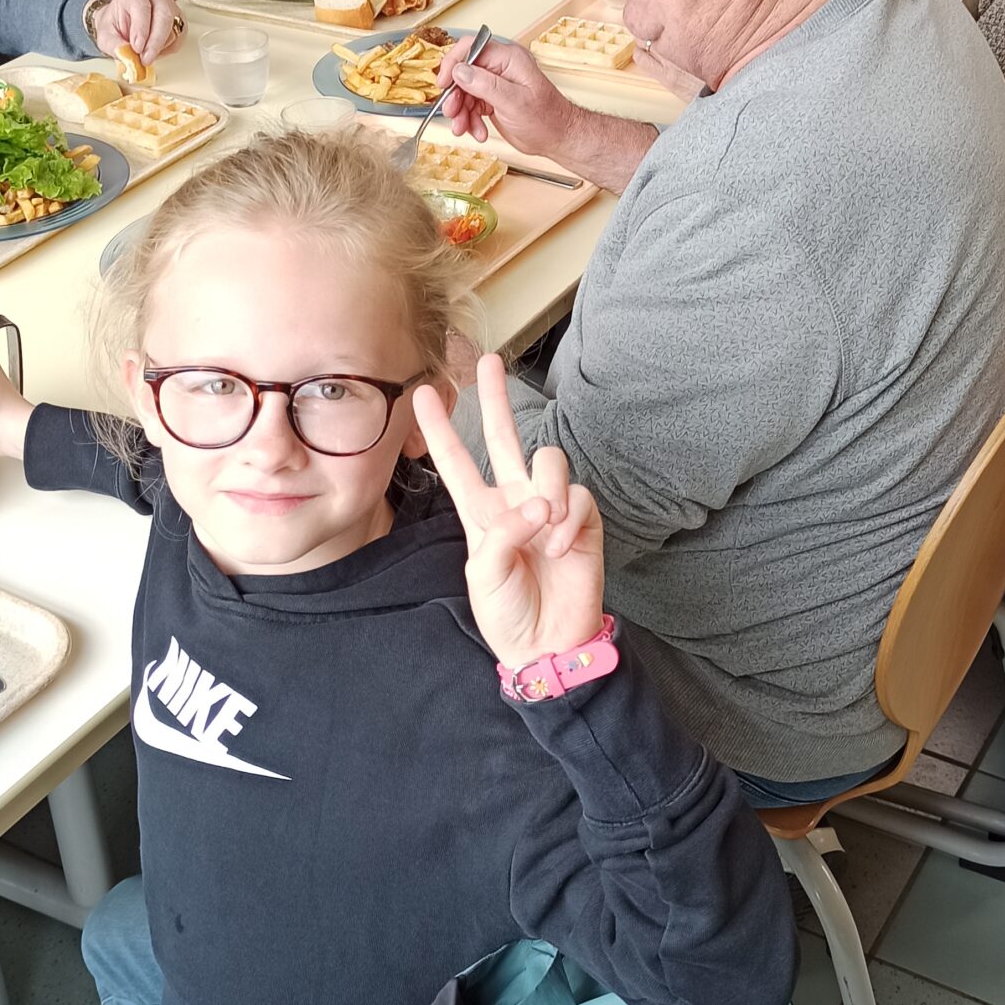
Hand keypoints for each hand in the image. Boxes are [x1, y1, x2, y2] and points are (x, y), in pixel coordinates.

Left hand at [93, 0, 178, 64]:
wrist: (121, 23)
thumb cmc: (115, 24)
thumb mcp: (105, 34)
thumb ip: (113, 44)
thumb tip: (125, 54)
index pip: (142, 7)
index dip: (141, 30)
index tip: (137, 48)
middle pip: (164, 16)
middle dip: (155, 42)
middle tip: (146, 58)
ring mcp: (170, 5)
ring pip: (173, 29)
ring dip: (159, 47)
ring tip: (144, 54)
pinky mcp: (179, 20)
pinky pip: (179, 38)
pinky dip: (167, 49)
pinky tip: (154, 50)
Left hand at [414, 354, 604, 668]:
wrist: (548, 643)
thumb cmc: (508, 614)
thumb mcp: (483, 575)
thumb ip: (502, 534)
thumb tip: (536, 504)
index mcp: (481, 513)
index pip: (456, 463)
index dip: (440, 430)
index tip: (423, 394)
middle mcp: (514, 501)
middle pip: (503, 438)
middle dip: (496, 400)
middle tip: (491, 361)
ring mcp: (549, 506)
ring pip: (547, 461)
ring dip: (545, 493)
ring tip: (545, 530)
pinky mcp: (582, 517)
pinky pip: (576, 495)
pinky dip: (569, 520)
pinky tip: (562, 548)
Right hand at [437, 32, 576, 161]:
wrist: (558, 139)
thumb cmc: (547, 119)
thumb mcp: (514, 102)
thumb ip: (485, 85)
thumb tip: (460, 70)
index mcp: (508, 59)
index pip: (470, 48)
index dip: (453, 63)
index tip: (443, 83)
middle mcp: (500, 68)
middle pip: (463, 72)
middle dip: (455, 95)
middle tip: (452, 113)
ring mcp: (496, 84)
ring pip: (464, 91)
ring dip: (461, 112)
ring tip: (464, 128)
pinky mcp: (493, 99)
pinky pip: (471, 105)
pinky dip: (470, 120)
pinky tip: (477, 131)